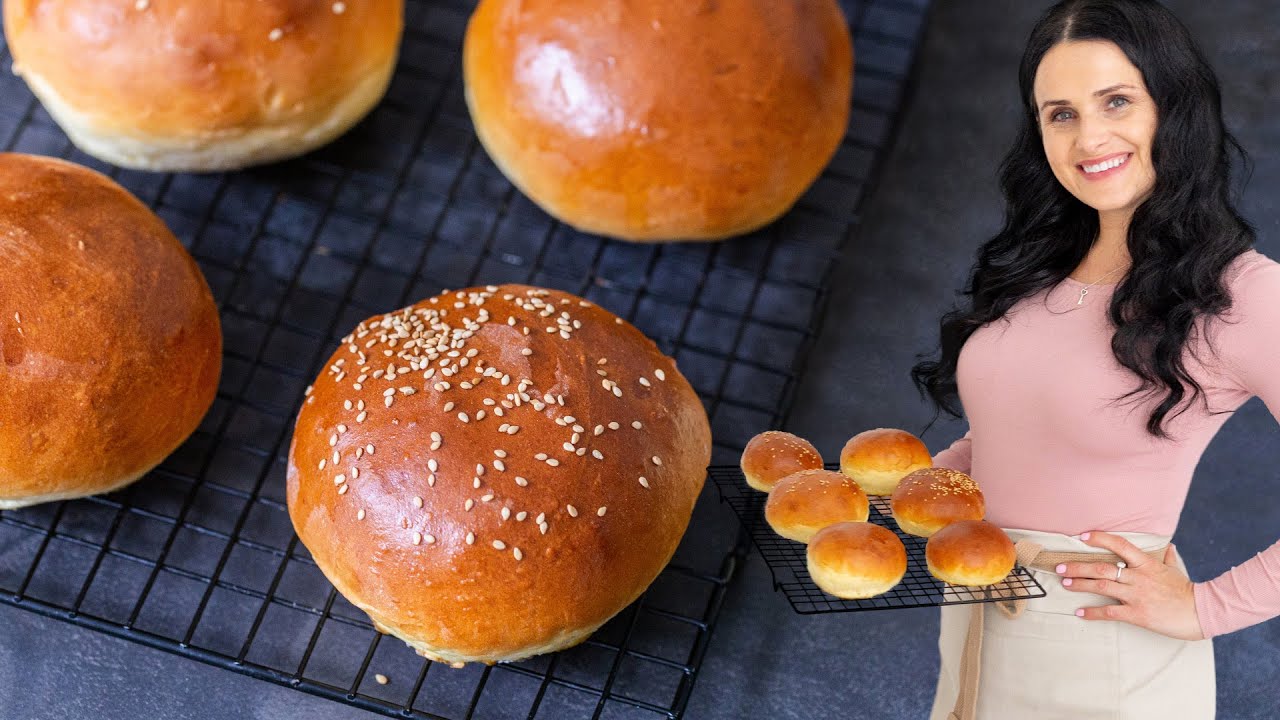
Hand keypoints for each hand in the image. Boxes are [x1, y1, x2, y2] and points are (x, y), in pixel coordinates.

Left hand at [1056, 531, 1203, 640]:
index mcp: (1146, 564)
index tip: (1081, 537)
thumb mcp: (1176, 570)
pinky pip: (1109, 612)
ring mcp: (1136, 596)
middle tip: (1059, 566)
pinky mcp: (1137, 614)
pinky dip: (1092, 612)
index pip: (1120, 545)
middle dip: (1077, 566)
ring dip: (1079, 584)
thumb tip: (1168, 547)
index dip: (1099, 539)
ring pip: (1101, 586)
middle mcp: (1138, 577)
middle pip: (1102, 567)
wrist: (1201, 612)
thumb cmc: (1187, 591)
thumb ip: (1167, 558)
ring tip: (1065, 583)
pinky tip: (1080, 612)